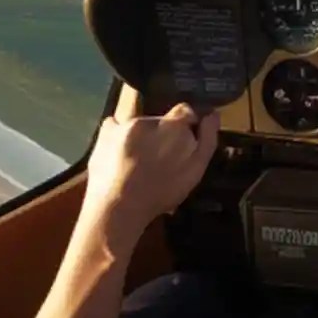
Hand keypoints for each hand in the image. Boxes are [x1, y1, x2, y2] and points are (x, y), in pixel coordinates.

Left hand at [83, 101, 219, 233]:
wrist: (117, 207)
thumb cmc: (161, 192)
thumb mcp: (194, 171)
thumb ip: (207, 140)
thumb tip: (213, 115)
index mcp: (173, 126)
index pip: (187, 110)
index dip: (189, 124)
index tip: (187, 141)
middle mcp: (148, 119)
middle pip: (162, 119)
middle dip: (165, 133)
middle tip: (162, 158)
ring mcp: (124, 124)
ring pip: (139, 122)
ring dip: (143, 135)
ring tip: (140, 160)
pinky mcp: (105, 133)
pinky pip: (115, 125)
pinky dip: (120, 134)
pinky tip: (120, 151)